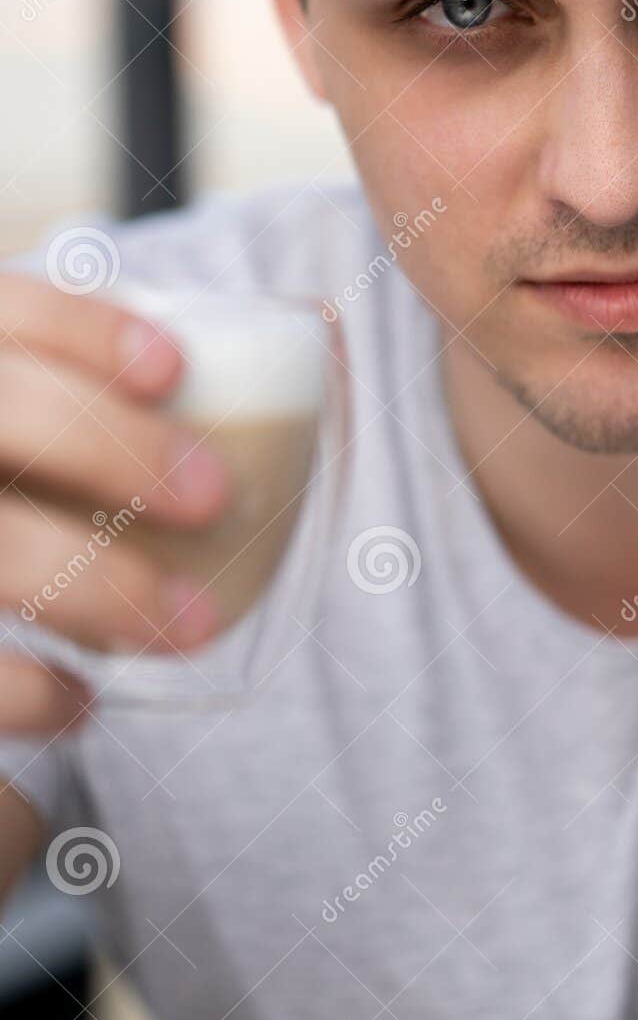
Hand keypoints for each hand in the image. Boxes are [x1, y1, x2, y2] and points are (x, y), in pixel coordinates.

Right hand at [0, 272, 229, 737]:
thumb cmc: (6, 498)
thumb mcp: (22, 448)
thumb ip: (74, 422)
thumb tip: (232, 407)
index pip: (1, 317)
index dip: (79, 329)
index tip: (173, 368)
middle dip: (109, 446)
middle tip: (213, 495)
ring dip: (98, 586)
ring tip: (191, 626)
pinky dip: (25, 694)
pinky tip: (81, 702)